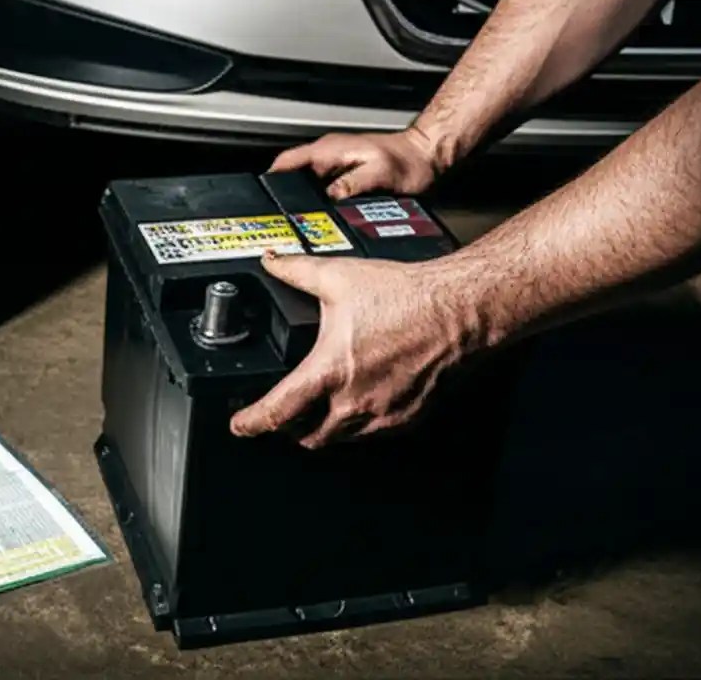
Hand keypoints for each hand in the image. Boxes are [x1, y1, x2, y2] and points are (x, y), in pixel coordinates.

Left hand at [229, 250, 479, 448]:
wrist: (460, 311)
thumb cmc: (408, 297)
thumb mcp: (340, 277)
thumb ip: (297, 270)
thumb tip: (273, 261)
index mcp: (329, 371)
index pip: (277, 413)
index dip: (251, 423)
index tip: (240, 425)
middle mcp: (353, 401)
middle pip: (305, 437)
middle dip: (287, 428)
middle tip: (281, 412)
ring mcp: (381, 415)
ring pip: (338, 439)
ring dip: (322, 429)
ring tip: (316, 409)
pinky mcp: (406, 419)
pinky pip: (371, 434)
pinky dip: (356, 425)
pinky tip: (356, 402)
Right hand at [268, 127, 443, 200]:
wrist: (426, 155)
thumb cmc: (408, 161)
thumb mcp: (379, 174)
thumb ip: (351, 184)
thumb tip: (329, 197)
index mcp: (330, 150)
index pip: (287, 160)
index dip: (271, 178)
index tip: (262, 194)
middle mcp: (330, 154)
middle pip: (294, 173)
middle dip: (284, 193)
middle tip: (281, 215)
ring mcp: (337, 162)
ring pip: (308, 181)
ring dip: (302, 197)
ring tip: (300, 218)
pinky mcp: (346, 171)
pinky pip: (323, 185)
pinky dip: (318, 198)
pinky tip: (323, 214)